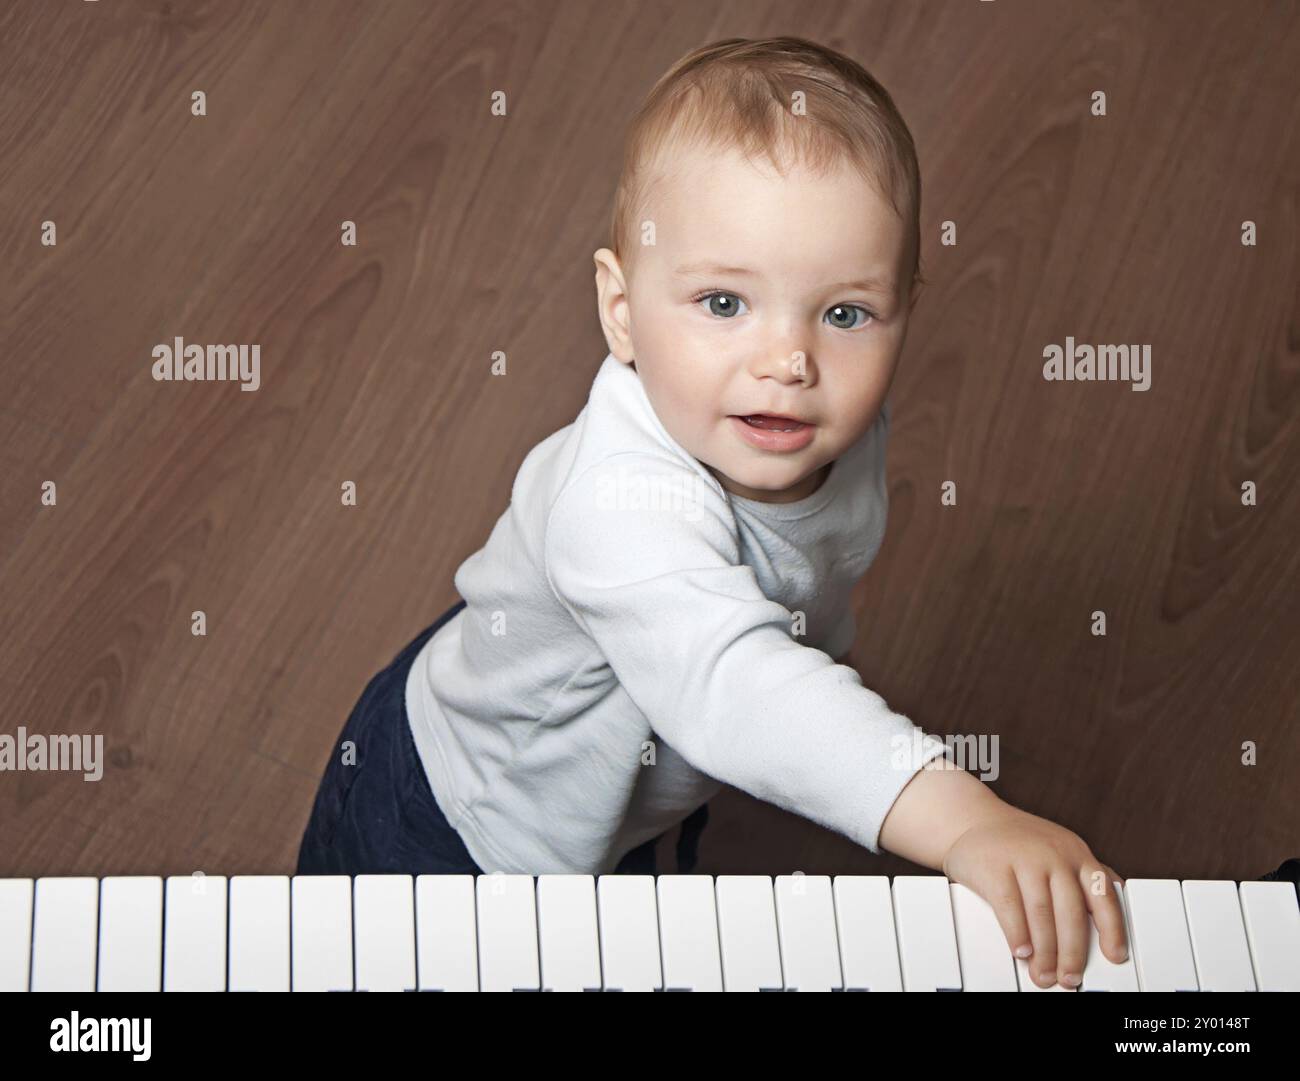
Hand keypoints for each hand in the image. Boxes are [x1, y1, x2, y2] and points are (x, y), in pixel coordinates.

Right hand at [941, 805, 1127, 987]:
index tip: (1114, 956)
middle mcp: (1054, 854)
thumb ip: (1085, 877)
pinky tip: (1021, 951)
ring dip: (1044, 952)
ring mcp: (1024, 858)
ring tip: (1043, 973)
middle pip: (1071, 912)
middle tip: (1070, 978)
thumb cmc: (1020, 842)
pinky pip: (1009, 907)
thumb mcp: (1060, 850)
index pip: (1103, 896)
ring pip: (1041, 914)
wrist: (972, 819)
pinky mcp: (994, 866)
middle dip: (1072, 952)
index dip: (1112, 930)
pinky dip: (1017, 934)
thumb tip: (1115, 915)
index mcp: (1077, 854)